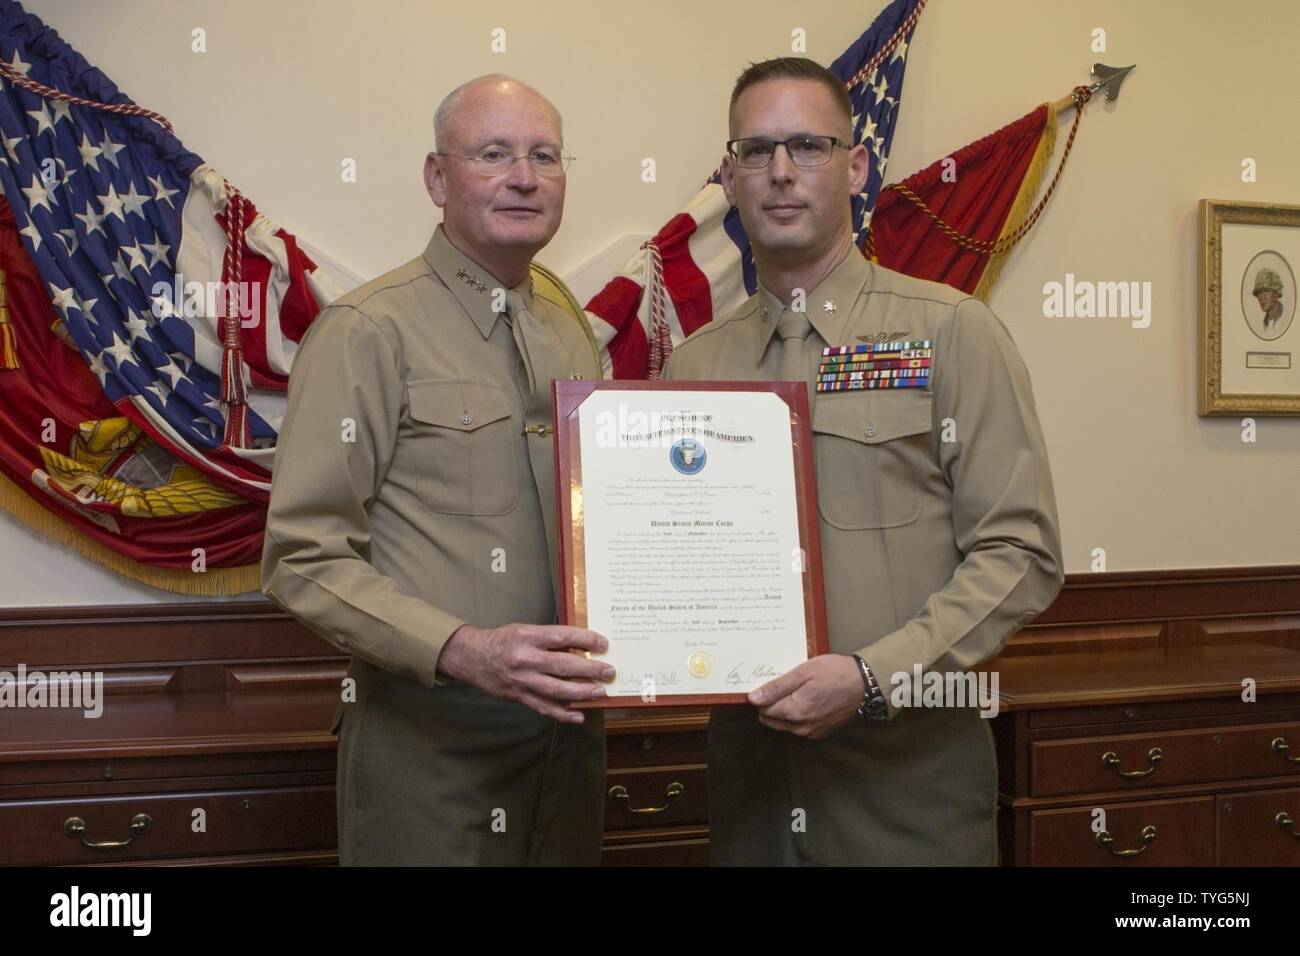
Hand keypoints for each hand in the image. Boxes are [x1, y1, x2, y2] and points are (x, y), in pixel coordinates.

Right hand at [437, 623, 614, 722]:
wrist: (471, 657)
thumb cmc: (502, 641)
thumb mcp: (525, 630)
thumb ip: (549, 638)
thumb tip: (580, 647)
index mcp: (528, 636)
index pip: (563, 636)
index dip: (586, 640)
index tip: (603, 644)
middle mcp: (526, 658)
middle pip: (564, 665)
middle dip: (590, 669)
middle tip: (609, 671)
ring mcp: (523, 680)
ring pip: (557, 689)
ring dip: (582, 692)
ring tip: (600, 692)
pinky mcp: (520, 696)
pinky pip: (544, 707)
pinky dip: (563, 714)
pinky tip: (579, 715)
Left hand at [749, 654, 863, 739]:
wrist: (866, 685)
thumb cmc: (835, 673)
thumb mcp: (804, 672)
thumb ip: (777, 687)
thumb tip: (753, 698)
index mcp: (794, 712)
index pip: (763, 709)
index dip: (762, 696)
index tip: (769, 683)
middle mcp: (801, 728)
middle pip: (771, 721)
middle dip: (770, 705)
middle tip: (781, 686)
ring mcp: (812, 732)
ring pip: (784, 725)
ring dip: (783, 711)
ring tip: (796, 691)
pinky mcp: (821, 733)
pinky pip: (798, 728)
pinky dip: (796, 716)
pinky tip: (806, 700)